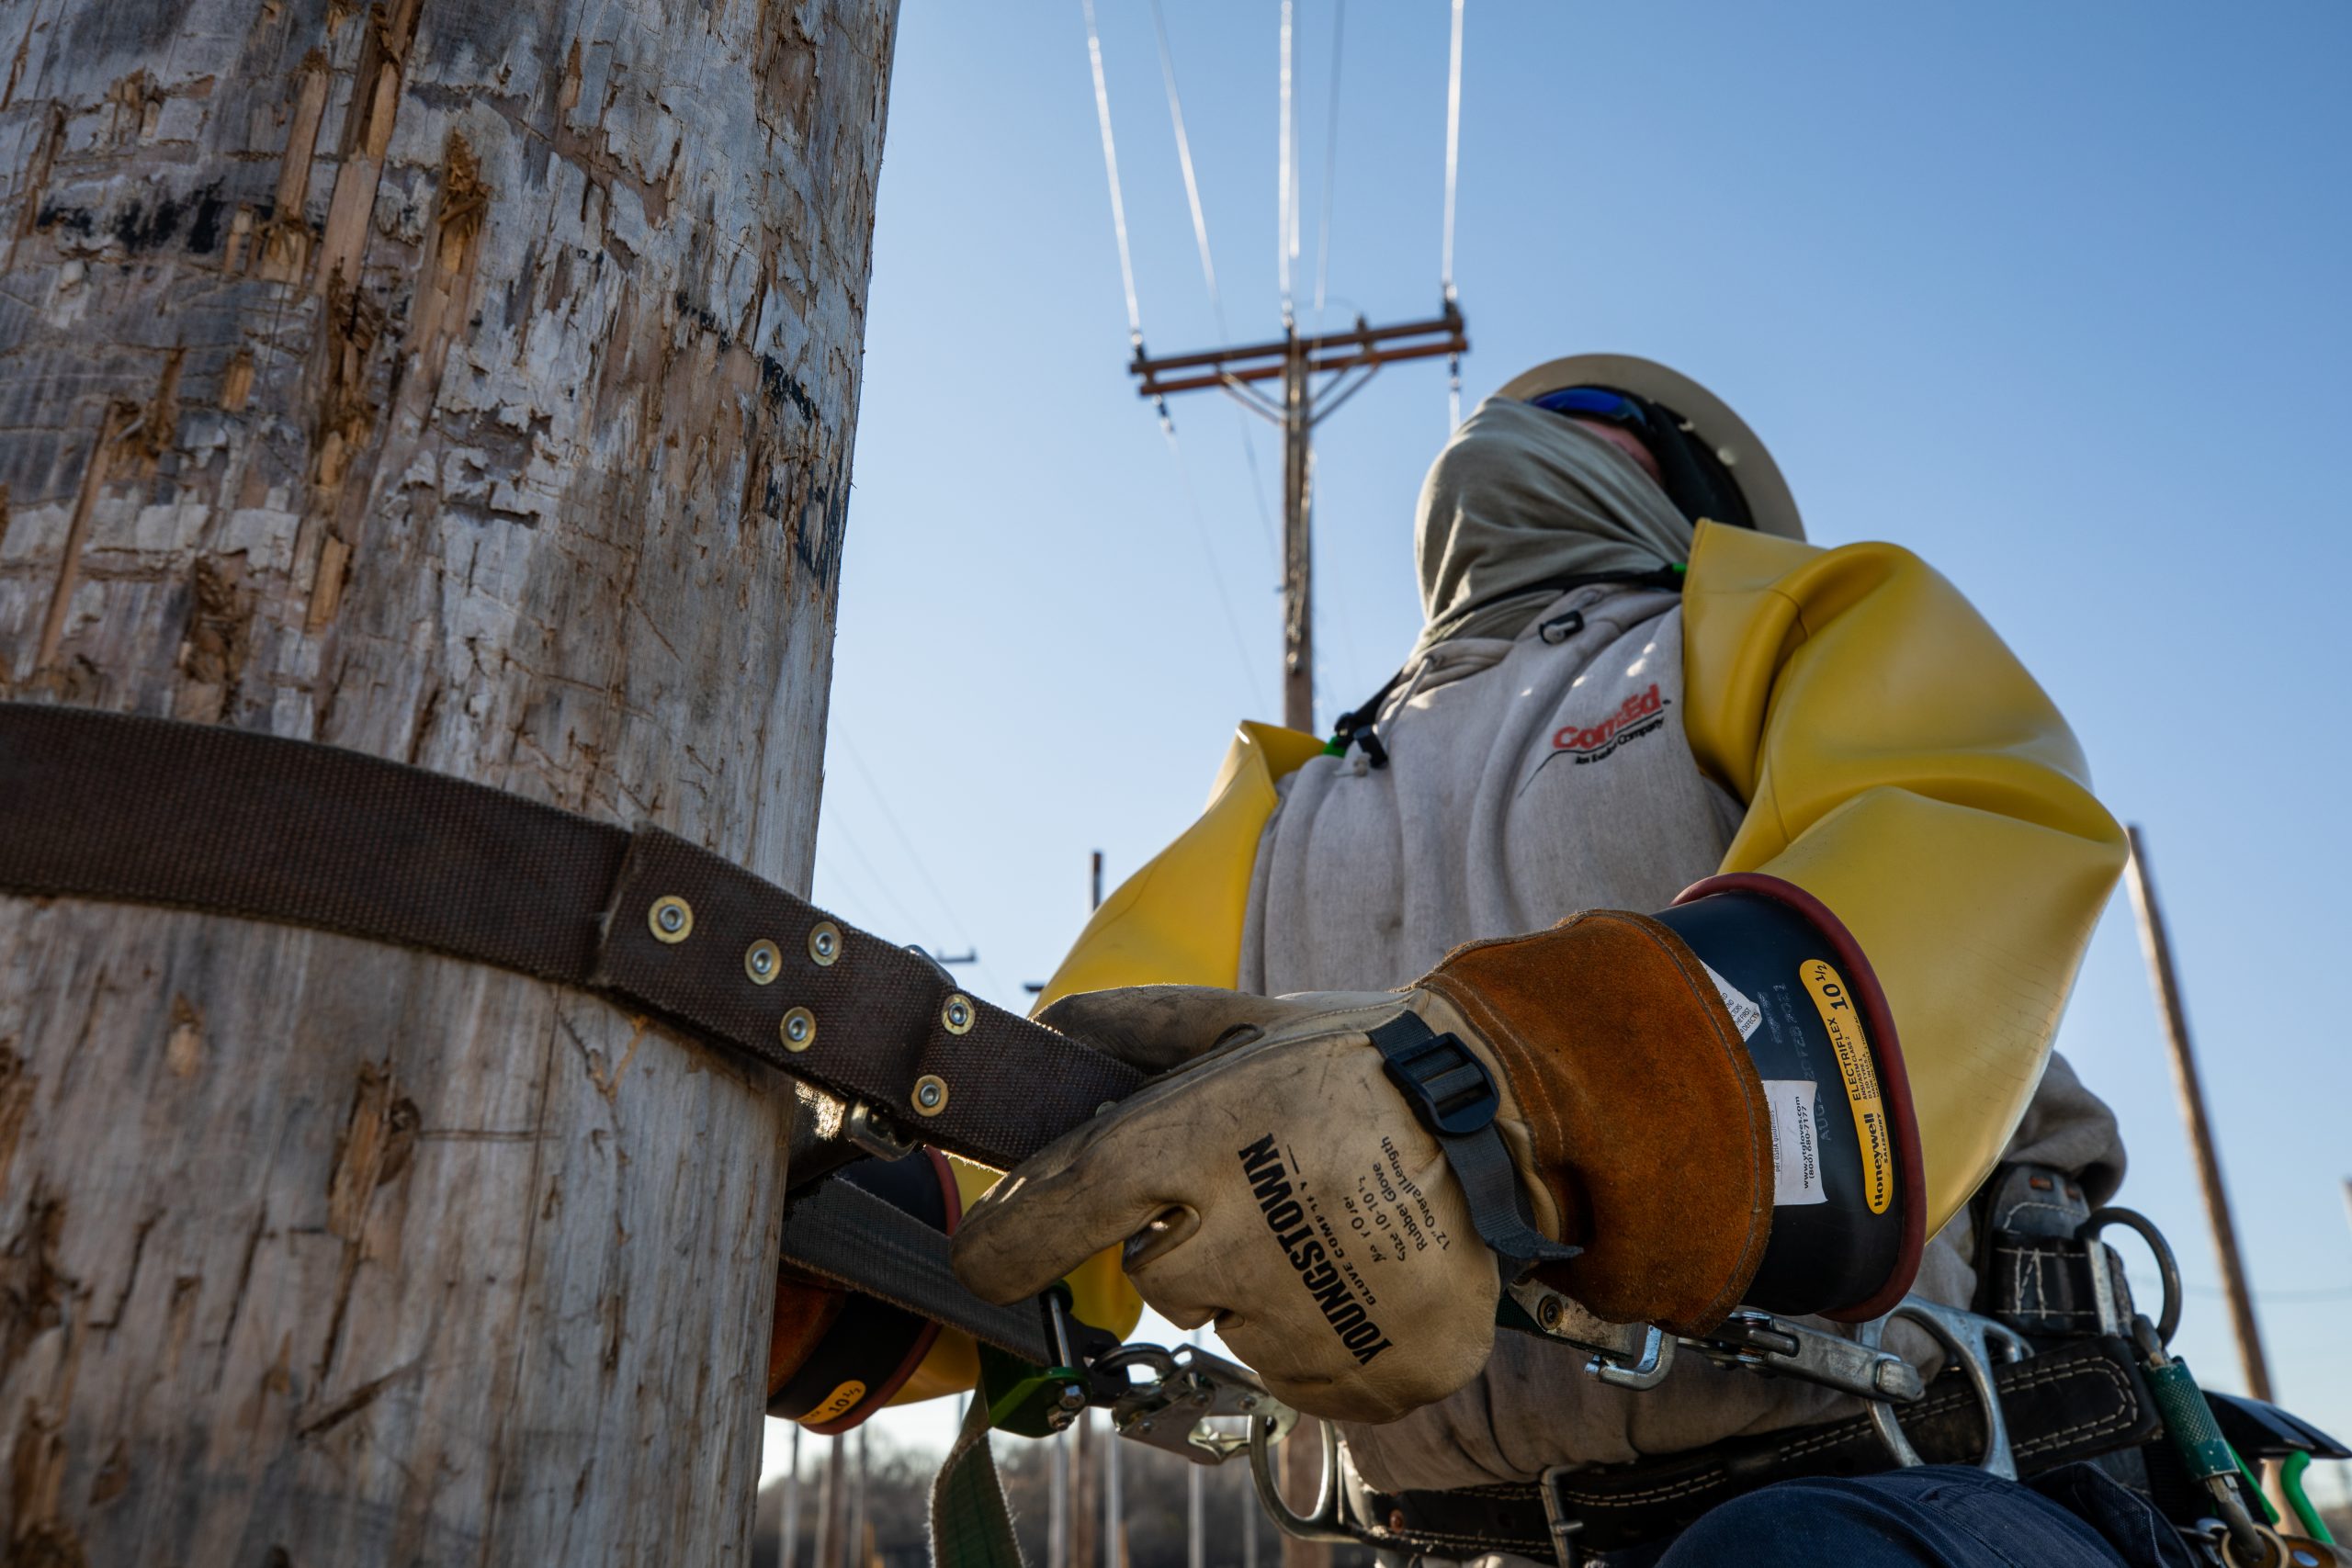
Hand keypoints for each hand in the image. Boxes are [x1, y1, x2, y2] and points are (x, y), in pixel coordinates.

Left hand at [953, 886, 1920, 1423]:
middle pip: (1156, 1277)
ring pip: (1236, 1328)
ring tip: (1327, 1223)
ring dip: (1261, 1288)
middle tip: (1260, 1190)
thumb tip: (1048, 1023)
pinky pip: (1302, 1377)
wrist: (1512, 1120)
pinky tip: (1359, 1271)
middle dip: (1188, 1240)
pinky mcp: (1374, 1371)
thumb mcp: (1255, 1019)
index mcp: (1206, 1134)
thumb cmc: (1367, 1063)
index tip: (983, 1260)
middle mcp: (1247, 1230)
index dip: (1006, 1243)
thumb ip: (1143, 1026)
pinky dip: (1320, 1337)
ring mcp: (1313, 1310)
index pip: (1064, 1206)